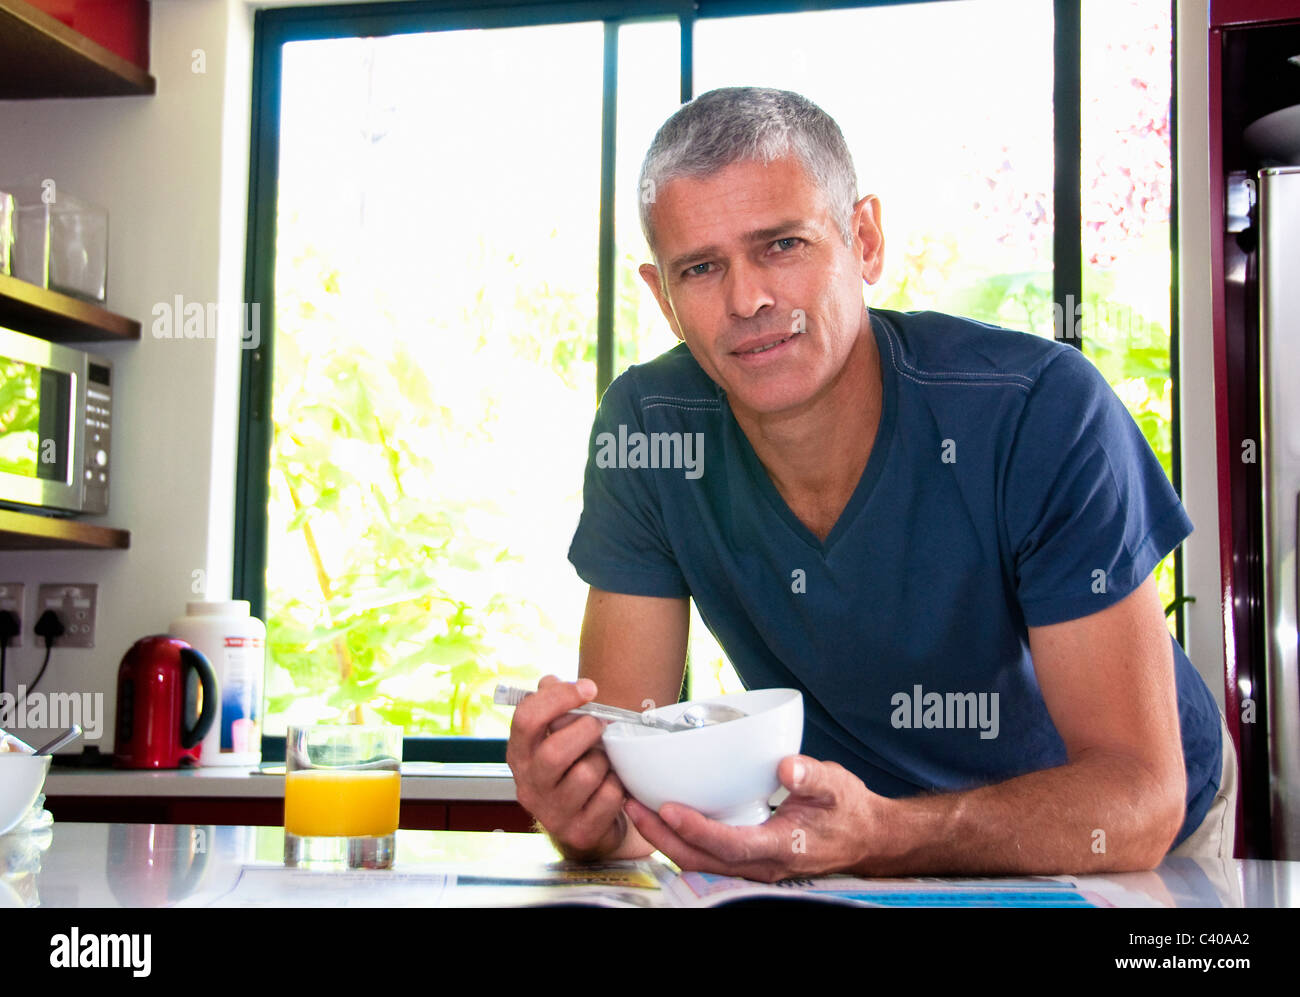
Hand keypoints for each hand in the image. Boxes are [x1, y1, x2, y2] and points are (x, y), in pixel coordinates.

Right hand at [505, 674, 629, 859]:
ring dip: (604, 761)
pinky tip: (613, 784)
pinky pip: (609, 797)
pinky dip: (618, 785)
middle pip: (554, 752)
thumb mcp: (558, 737)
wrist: (586, 825)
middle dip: (586, 731)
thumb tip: (549, 681)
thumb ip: (552, 707)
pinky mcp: (579, 832)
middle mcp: (529, 785)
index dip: (559, 697)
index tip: (589, 688)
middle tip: (601, 725)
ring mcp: (552, 813)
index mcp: (519, 755)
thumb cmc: (573, 769)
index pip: (526, 719)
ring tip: (605, 761)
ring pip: (586, 774)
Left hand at [623, 755, 885, 881]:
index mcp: (780, 847)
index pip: (729, 845)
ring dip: (664, 839)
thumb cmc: (848, 810)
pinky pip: (706, 855)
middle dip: (661, 836)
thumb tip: (787, 767)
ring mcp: (752, 865)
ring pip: (698, 861)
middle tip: (631, 803)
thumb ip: (811, 776)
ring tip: (635, 806)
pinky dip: (680, 837)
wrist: (865, 837)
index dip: (696, 830)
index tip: (667, 808)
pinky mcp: (746, 857)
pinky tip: (663, 815)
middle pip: (701, 860)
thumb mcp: (836, 785)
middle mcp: (760, 864)